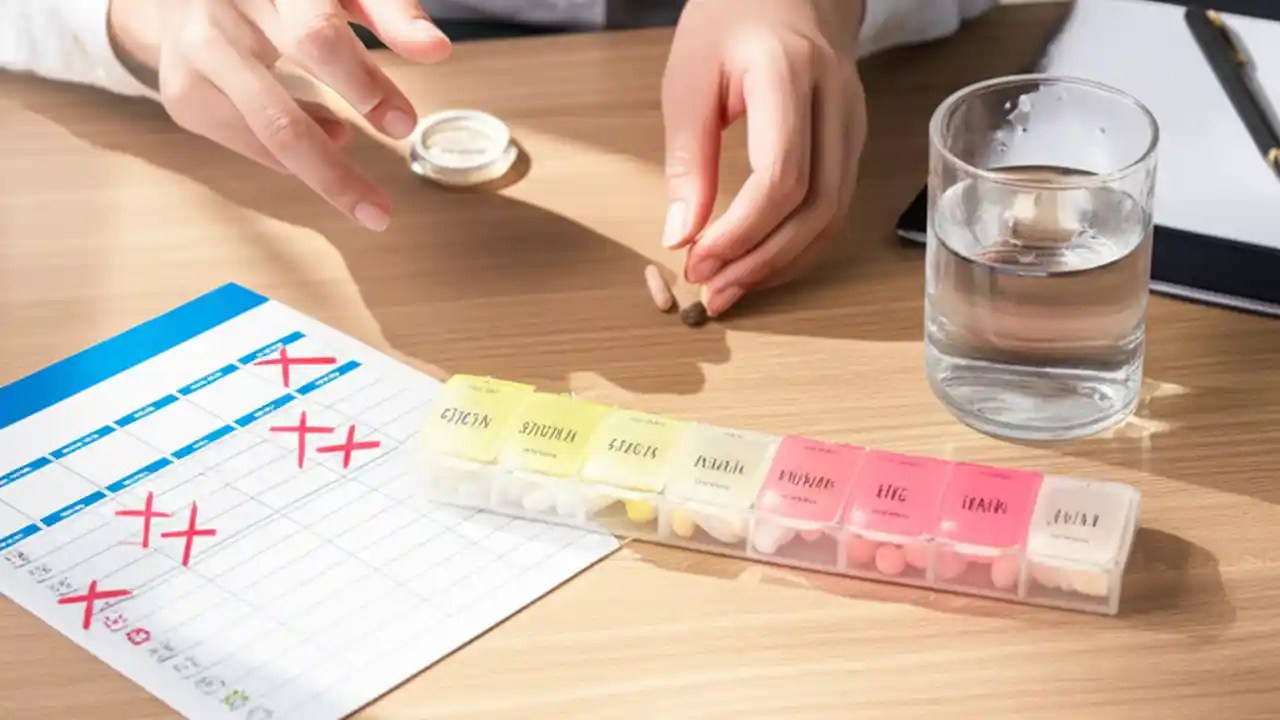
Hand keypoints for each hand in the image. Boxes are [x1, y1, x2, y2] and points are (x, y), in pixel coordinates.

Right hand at [107, 0, 452, 229]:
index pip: (317, 38)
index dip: (362, 83)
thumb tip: (436, 50)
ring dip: (320, 173)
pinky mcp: (182, 94)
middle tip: (379, 207)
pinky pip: (247, 142)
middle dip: (333, 168)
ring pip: (262, 135)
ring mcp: (194, 57)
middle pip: (278, 111)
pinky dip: (291, 158)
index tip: (404, 125)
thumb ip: (390, 12)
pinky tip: (325, 137)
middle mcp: (222, 16)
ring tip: (363, 198)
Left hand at [660, 0, 867, 315]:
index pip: (781, 175)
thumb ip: (686, 159)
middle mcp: (835, 101)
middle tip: (713, 290)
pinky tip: (760, 262)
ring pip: (834, 215)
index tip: (697, 259)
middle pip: (816, 206)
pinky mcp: (853, 142)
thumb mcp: (689, 79)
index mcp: (788, 75)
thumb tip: (680, 236)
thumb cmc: (730, 20)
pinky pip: (834, 206)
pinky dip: (797, 244)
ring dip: (782, 262)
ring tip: (732, 286)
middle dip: (762, 260)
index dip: (741, 231)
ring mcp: (853, 123)